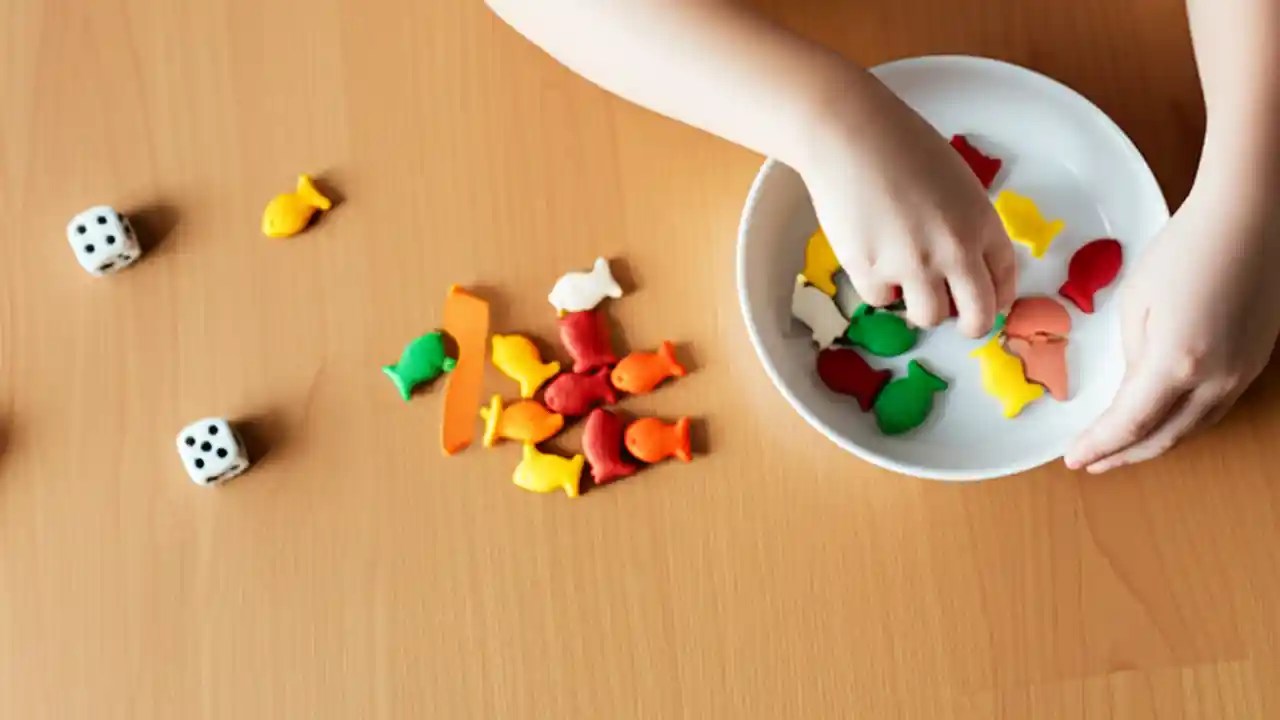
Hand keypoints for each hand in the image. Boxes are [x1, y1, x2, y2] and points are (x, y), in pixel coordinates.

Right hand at [796, 73, 1016, 336]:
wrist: (850, 134)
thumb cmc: (903, 146)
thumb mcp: (957, 183)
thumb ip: (966, 225)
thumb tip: (961, 268)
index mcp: (982, 223)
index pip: (1004, 283)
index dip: (995, 300)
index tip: (985, 304)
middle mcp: (954, 251)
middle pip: (976, 317)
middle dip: (970, 325)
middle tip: (956, 319)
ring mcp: (912, 264)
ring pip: (927, 317)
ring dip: (919, 303)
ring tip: (903, 275)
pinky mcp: (870, 270)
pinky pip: (880, 298)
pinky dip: (878, 284)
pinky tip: (870, 252)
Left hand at [1065, 182, 1279, 472]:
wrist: (1247, 222)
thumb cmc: (1183, 252)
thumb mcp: (1137, 306)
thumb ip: (1133, 358)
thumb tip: (1134, 389)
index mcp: (1177, 363)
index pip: (1130, 424)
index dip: (1099, 446)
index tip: (1072, 457)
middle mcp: (1215, 379)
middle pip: (1163, 438)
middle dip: (1122, 455)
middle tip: (1091, 462)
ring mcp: (1241, 374)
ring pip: (1192, 429)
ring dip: (1152, 444)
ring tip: (1119, 450)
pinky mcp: (1253, 364)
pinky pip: (1213, 409)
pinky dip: (1180, 424)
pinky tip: (1160, 422)